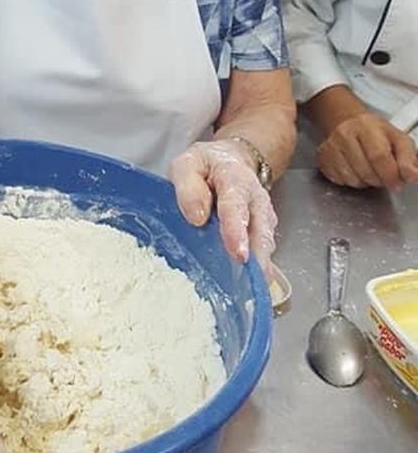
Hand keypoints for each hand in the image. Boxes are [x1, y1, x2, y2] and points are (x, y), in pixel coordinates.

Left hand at [170, 140, 276, 276]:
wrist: (230, 161)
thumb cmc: (206, 166)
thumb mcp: (188, 165)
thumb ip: (189, 186)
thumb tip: (196, 216)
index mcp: (236, 179)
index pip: (237, 206)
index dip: (237, 231)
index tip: (238, 254)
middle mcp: (256, 200)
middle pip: (260, 232)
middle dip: (256, 258)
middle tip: (248, 282)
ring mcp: (263, 218)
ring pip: (265, 246)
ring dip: (257, 268)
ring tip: (247, 291)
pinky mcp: (263, 233)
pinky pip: (262, 253)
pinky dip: (255, 271)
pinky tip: (245, 288)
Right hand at [316, 113, 417, 189]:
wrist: (347, 123)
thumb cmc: (375, 133)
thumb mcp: (398, 139)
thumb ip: (409, 158)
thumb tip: (414, 176)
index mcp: (366, 127)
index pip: (379, 157)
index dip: (390, 175)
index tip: (397, 182)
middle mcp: (345, 135)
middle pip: (366, 172)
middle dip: (380, 180)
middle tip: (384, 175)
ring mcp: (331, 147)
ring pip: (353, 180)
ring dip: (366, 182)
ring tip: (370, 170)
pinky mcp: (322, 159)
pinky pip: (340, 181)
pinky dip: (352, 181)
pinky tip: (356, 170)